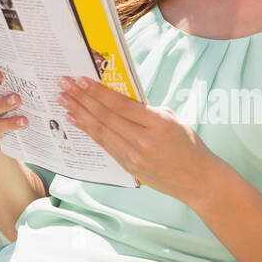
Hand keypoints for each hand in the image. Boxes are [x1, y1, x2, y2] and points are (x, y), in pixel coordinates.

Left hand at [57, 75, 216, 202]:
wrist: (198, 181)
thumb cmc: (189, 146)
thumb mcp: (174, 121)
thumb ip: (147, 111)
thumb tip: (120, 100)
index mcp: (159, 125)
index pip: (121, 105)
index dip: (98, 92)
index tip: (81, 80)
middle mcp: (144, 142)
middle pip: (106, 117)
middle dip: (82, 99)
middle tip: (63, 85)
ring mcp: (134, 157)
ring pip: (101, 131)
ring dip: (80, 114)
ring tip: (63, 101)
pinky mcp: (128, 167)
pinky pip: (105, 145)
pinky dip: (89, 131)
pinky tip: (77, 120)